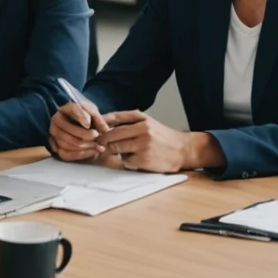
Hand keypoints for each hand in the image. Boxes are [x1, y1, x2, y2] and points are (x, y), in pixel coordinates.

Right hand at [48, 101, 104, 161]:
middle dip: (85, 135)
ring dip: (84, 147)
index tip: (89, 124)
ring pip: (67, 144)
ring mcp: (54, 134)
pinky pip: (65, 154)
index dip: (80, 117)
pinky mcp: (56, 146)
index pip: (72, 110)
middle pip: (68, 130)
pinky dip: (80, 155)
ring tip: (98, 146)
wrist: (80, 126)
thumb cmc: (88, 117)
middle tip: (97, 136)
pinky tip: (92, 152)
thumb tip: (104, 130)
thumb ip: (99, 119)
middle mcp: (56, 120)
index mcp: (66, 108)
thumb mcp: (94, 113)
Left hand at [96, 112, 220, 172]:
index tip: (94, 127)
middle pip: (112, 134)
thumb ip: (130, 122)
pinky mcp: (143, 159)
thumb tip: (105, 125)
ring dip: (112, 150)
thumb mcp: (149, 122)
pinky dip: (125, 160)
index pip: (116, 117)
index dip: (102, 122)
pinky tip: (133, 159)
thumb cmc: (163, 136)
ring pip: (116, 148)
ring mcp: (142, 145)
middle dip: (102, 139)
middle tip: (98, 143)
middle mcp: (142, 129)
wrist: (183, 150)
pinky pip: (125, 160)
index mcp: (142, 118)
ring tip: (114, 151)